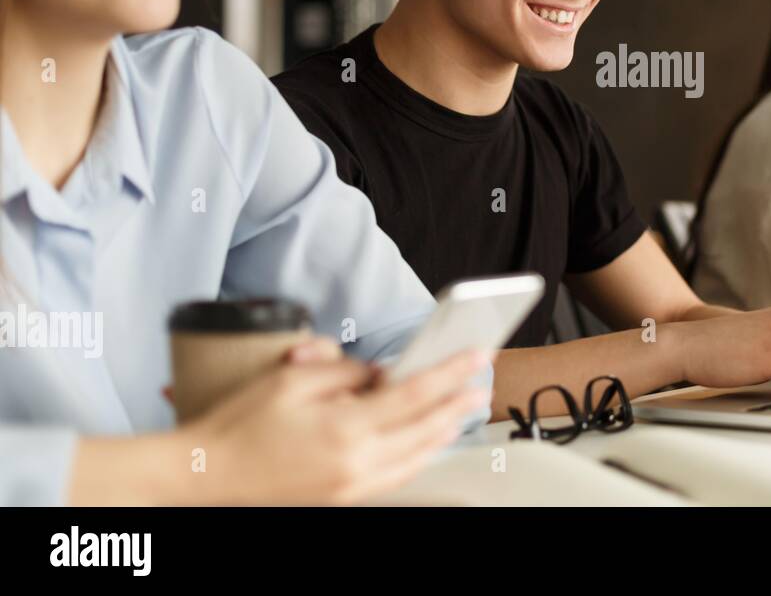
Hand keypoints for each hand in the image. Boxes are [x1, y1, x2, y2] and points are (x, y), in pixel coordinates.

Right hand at [178, 347, 488, 504]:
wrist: (206, 476)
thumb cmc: (241, 424)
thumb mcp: (292, 379)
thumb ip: (345, 371)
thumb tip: (381, 373)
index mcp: (345, 427)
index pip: (415, 393)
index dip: (451, 372)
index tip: (476, 355)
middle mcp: (356, 462)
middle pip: (425, 427)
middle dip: (457, 402)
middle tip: (481, 382)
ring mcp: (351, 485)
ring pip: (416, 457)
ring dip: (443, 431)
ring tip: (461, 409)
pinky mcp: (342, 498)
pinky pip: (396, 476)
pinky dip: (418, 456)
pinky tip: (425, 442)